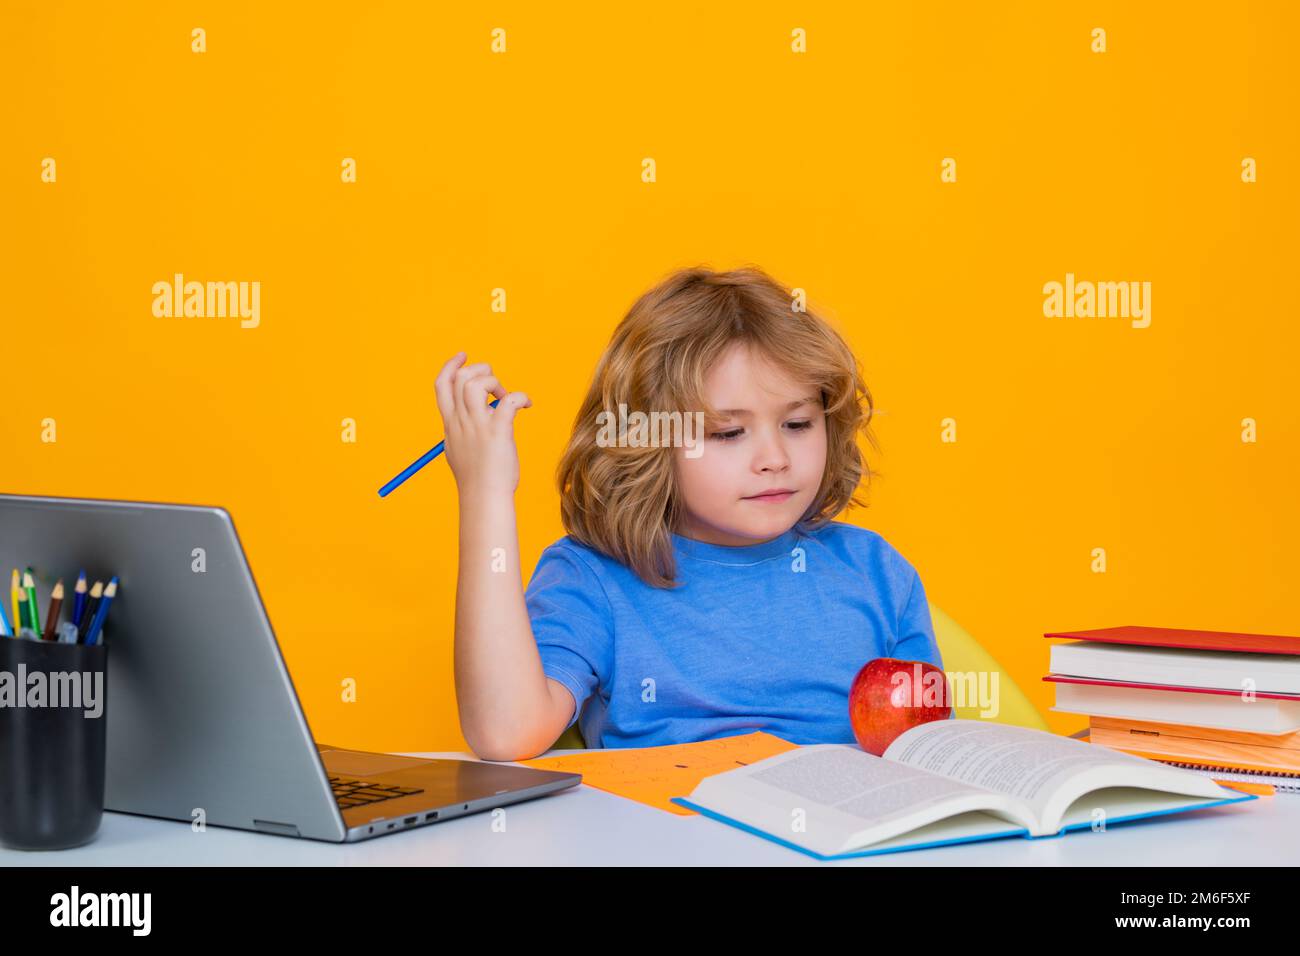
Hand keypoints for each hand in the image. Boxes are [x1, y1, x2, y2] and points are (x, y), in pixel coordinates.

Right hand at [433, 352, 531, 498]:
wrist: (484, 497)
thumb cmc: (477, 479)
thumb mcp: (458, 451)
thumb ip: (461, 432)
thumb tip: (471, 419)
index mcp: (450, 424)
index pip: (442, 385)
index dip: (451, 365)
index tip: (463, 356)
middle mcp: (460, 421)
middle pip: (461, 378)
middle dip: (480, 371)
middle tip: (496, 387)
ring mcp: (478, 425)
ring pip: (477, 383)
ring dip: (495, 381)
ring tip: (507, 397)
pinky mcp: (498, 431)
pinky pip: (509, 401)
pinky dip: (520, 397)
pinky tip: (527, 405)